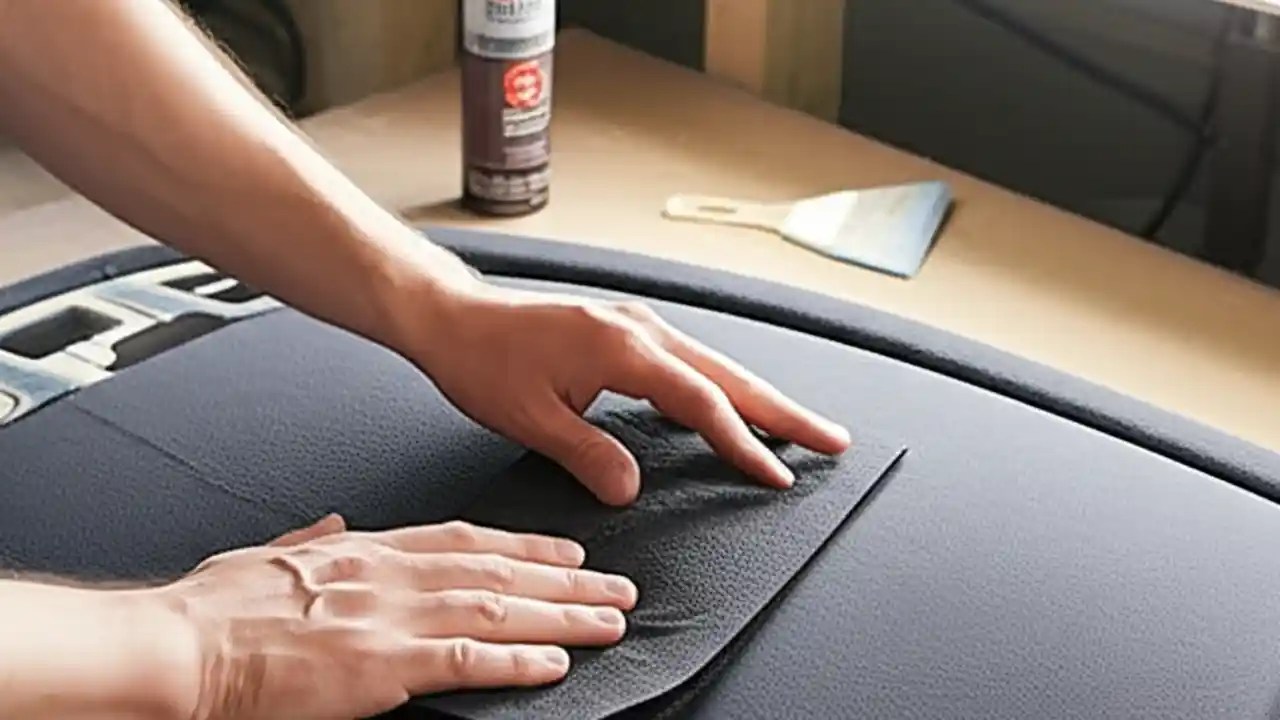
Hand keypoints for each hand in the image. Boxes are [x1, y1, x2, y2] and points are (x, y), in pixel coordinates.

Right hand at [150, 514, 637, 719]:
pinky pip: (467, 661)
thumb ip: (311, 540)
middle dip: (567, 579)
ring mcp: (392, 619)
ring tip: (611, 621)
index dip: (526, 545)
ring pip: (500, 609)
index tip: (567, 550)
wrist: (180, 644)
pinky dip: (518, 660)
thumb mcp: (267, 555)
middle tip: (617, 585)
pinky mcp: (383, 666)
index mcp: (368, 550)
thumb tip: (332, 525)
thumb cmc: (215, 607)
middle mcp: (392, 576)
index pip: (466, 540)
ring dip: (564, 616)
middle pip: (499, 571)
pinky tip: (558, 665)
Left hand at [410, 280, 852, 505]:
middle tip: (832, 439)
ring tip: (800, 427)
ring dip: (758, 397)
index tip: (777, 473)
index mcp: (622, 348)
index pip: (701, 402)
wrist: (454, 318)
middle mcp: (640, 329)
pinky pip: (689, 362)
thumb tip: (631, 489)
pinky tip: (732, 408)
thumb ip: (587, 455)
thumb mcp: (530, 419)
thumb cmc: (483, 361)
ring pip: (714, 365)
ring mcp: (635, 325)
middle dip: (783, 410)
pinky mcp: (625, 331)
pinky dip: (721, 387)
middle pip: (729, 374)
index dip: (743, 441)